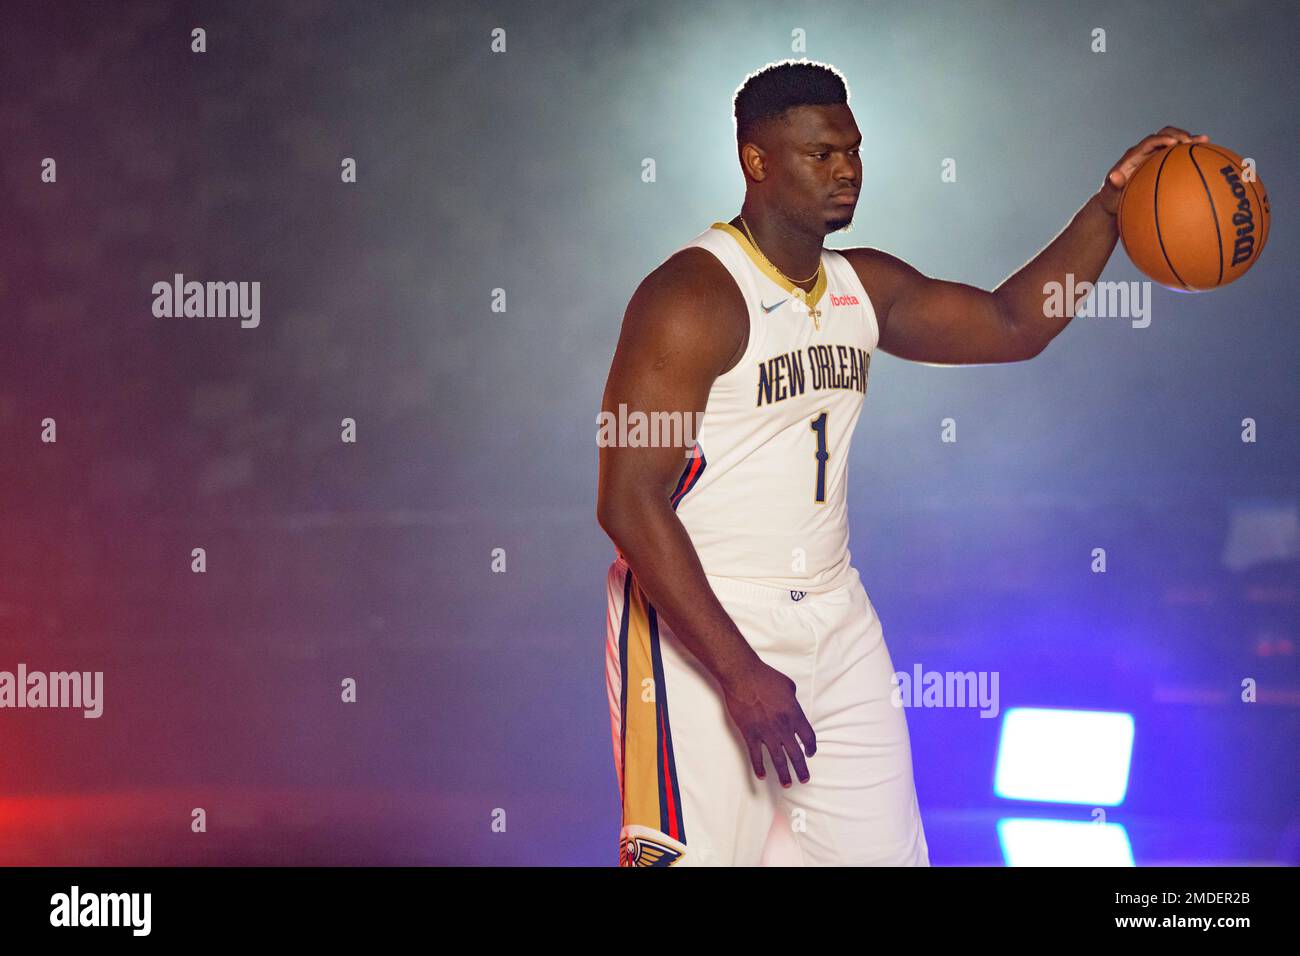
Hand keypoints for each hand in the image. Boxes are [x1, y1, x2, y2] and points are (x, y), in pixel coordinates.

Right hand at [720, 658, 815, 786]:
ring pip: (778, 759)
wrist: (742, 676)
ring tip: (787, 784)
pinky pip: (756, 755)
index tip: (810, 754)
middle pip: (796, 754)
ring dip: (783, 774)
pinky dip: (758, 767)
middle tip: (804, 779)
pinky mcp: (750, 734)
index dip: (811, 748)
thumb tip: (793, 704)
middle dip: (801, 769)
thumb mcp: (788, 685)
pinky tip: (761, 776)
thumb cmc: (765, 676)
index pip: (808, 737)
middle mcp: (783, 727)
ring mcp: (766, 733)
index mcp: (794, 714)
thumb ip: (793, 699)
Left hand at [1096, 126, 1209, 214]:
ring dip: (1188, 140)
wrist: (1116, 202)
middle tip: (1191, 141)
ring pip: (1174, 142)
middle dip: (1178, 135)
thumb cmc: (1112, 200)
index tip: (1173, 142)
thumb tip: (1114, 176)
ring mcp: (1155, 156)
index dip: (1161, 139)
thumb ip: (1113, 185)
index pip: (1148, 142)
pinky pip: (1178, 154)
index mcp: (1133, 157)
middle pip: (1164, 135)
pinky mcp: (1163, 162)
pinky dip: (1191, 152)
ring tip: (1205, 141)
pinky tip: (1208, 153)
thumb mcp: (1110, 195)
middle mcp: (1145, 152)